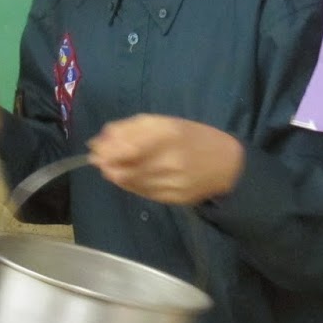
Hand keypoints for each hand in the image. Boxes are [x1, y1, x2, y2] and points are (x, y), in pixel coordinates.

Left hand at [87, 115, 244, 204]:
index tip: (94, 147)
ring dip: (114, 174)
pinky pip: (141, 192)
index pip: (127, 147)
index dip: (106, 150)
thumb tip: (101, 138)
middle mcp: (169, 160)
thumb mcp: (167, 123)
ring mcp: (171, 183)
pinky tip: (128, 176)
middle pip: (125, 167)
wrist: (228, 166)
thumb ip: (132, 128)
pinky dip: (129, 184)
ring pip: (130, 182)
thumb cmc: (195, 137)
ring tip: (111, 167)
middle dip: (106, 163)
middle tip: (97, 159)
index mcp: (169, 135)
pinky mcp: (172, 199)